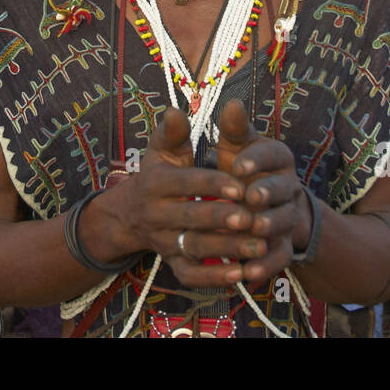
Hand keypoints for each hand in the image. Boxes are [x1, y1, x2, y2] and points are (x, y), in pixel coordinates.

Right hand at [114, 107, 254, 286]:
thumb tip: (175, 110)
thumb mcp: (161, 151)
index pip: (185, 182)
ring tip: (259, 246)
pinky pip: (190, 276)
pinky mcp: (171, 264)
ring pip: (193, 248)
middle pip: (190, 217)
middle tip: (253, 218)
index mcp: (155, 182)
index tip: (241, 185)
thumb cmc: (157, 176)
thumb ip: (172, 132)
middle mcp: (156, 214)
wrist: (129, 216)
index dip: (212, 184)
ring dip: (226, 249)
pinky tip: (241, 274)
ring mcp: (163, 241)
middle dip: (221, 219)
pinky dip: (214, 279)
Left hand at [216, 100, 310, 282]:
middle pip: (284, 187)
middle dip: (268, 192)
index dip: (258, 158)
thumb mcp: (235, 148)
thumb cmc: (239, 170)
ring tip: (255, 228)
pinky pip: (280, 255)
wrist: (257, 208)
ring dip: (271, 224)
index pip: (274, 152)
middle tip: (251, 197)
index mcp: (278, 157)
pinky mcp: (283, 245)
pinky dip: (267, 263)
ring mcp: (288, 216)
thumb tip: (231, 102)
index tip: (239, 164)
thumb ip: (233, 130)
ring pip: (284, 220)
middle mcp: (288, 186)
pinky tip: (249, 271)